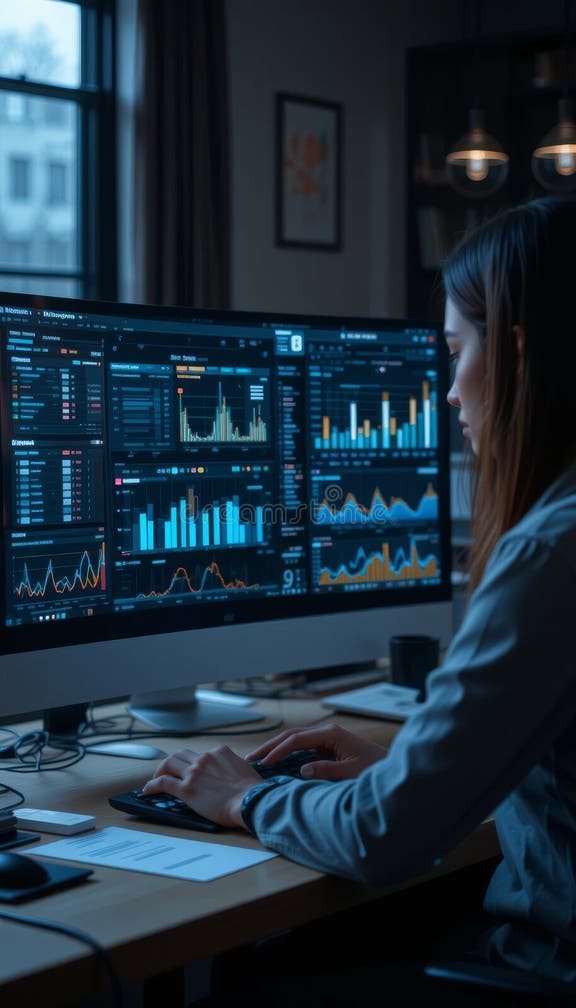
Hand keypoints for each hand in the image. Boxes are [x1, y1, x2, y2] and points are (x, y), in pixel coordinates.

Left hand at [141, 745, 262, 827]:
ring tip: (156, 779)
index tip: (190, 770)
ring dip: (161, 770)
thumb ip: (234, 767)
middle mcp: (204, 758)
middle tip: (169, 772)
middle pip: (181, 754)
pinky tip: (147, 790)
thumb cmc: (252, 791)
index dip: (192, 763)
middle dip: (173, 762)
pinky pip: (163, 783)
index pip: (200, 754)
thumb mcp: (245, 770)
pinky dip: (152, 785)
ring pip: (169, 763)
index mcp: (219, 752)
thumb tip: (236, 773)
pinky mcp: (186, 789)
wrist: (249, 801)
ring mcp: (194, 773)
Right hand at [246, 723, 387, 780]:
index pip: (296, 740)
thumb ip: (326, 770)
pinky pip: (302, 747)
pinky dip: (287, 752)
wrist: (391, 767)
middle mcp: (327, 732)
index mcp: (331, 734)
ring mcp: (327, 737)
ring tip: (258, 760)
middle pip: (291, 736)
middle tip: (250, 759)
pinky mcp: (328, 745)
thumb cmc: (375, 769)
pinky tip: (277, 762)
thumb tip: (302, 770)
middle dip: (270, 747)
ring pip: (295, 740)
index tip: (263, 763)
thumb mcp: (350, 773)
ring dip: (276, 748)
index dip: (277, 751)